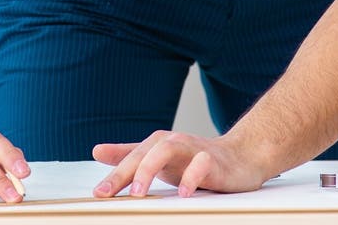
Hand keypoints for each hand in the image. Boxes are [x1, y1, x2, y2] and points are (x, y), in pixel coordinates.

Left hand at [91, 130, 267, 198]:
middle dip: (125, 171)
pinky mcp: (213, 160)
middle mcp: (173, 142)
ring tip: (138, 192)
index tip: (97, 194)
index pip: (132, 157)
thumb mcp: (159, 157)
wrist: (239, 157)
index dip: (113, 174)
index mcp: (158, 144)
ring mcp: (193, 149)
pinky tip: (182, 193)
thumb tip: (97, 150)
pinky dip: (190, 176)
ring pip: (168, 149)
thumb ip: (130, 154)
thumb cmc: (193, 159)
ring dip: (150, 168)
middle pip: (145, 151)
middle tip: (108, 193)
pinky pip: (201, 164)